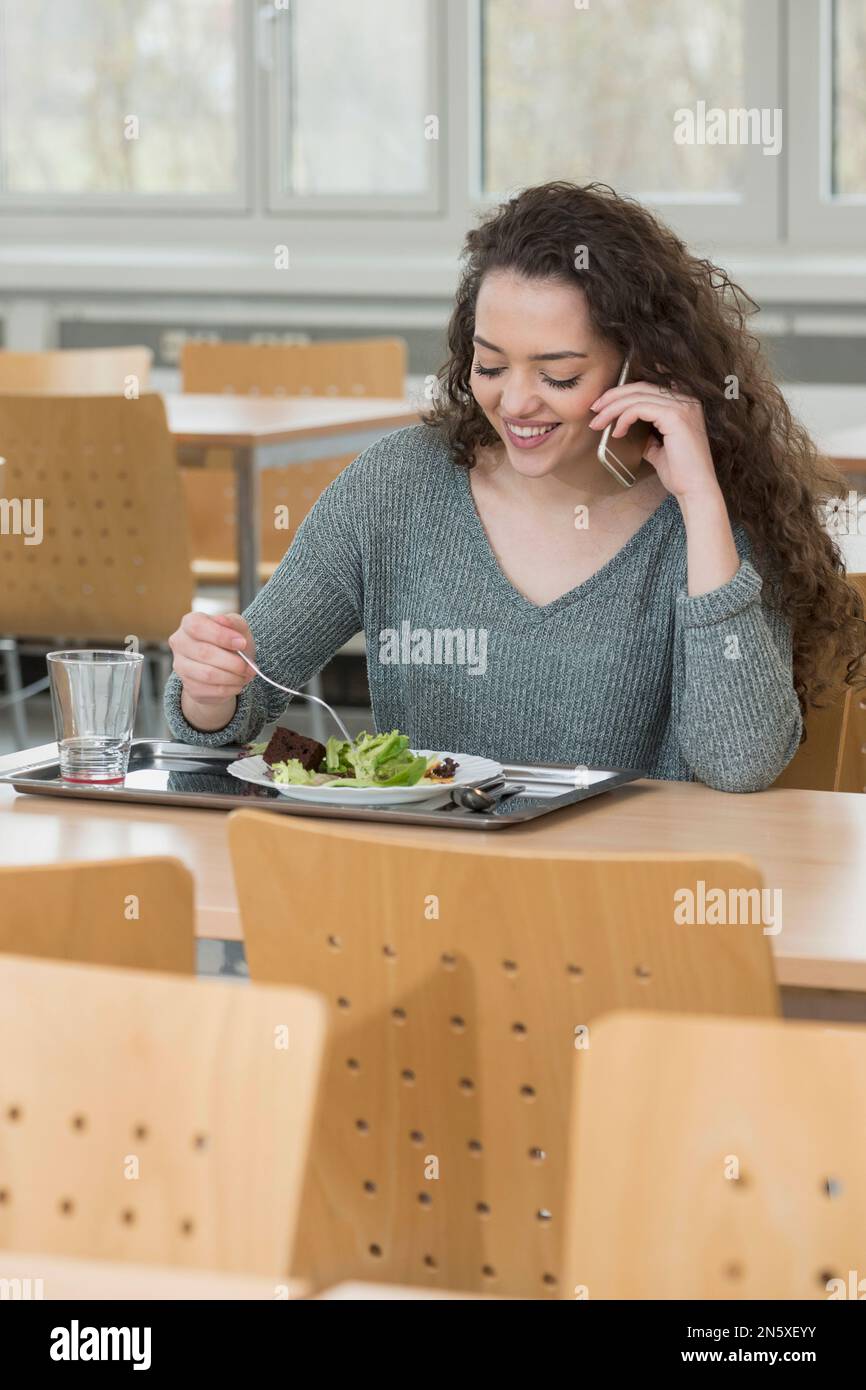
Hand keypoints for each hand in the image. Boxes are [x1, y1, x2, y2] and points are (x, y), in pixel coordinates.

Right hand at [168, 611, 255, 705]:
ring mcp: (181, 667)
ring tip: (246, 675)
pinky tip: (238, 683)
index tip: (242, 643)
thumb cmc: (231, 642)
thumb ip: (232, 622)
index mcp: (189, 623)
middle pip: (204, 653)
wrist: (226, 667)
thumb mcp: (237, 627)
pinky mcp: (189, 687)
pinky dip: (230, 688)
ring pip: (208, 675)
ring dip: (233, 677)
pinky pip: (211, 690)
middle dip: (233, 661)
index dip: (221, 636)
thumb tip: (223, 620)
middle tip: (250, 666)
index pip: (198, 627)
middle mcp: (180, 644)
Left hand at [588, 380, 720, 503]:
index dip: (624, 392)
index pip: (649, 388)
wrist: (696, 490)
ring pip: (637, 397)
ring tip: (598, 423)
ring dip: (612, 409)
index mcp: (684, 404)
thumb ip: (646, 435)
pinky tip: (617, 432)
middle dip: (613, 397)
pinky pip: (640, 408)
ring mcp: (682, 406)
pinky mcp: (675, 416)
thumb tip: (627, 429)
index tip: (603, 405)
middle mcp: (686, 400)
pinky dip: (624, 418)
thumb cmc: (680, 474)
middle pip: (641, 387)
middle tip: (594, 409)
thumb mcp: (658, 449)